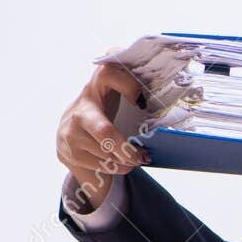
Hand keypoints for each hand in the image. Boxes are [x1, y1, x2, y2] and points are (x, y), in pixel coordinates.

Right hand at [55, 62, 150, 210]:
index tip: (141, 101)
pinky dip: (117, 168)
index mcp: (95, 86)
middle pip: (106, 132)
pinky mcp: (70, 152)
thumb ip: (128, 88)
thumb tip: (175, 92)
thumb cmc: (100, 113)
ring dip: (127, 162)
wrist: (66, 136)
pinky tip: (120, 163)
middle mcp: (80, 107)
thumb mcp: (110, 96)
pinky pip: (101, 166)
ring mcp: (71, 132)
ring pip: (107, 154)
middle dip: (128, 150)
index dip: (128, 85)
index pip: (109, 73)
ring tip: (135, 159)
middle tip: (144, 156)